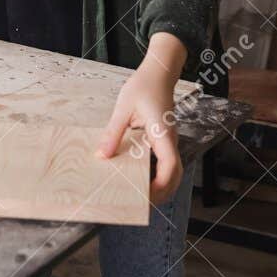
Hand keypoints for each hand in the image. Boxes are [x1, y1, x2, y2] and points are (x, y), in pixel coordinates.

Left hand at [97, 53, 182, 206]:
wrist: (159, 72)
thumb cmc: (144, 86)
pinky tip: (139, 178)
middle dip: (162, 193)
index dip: (161, 184)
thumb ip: (113, 133)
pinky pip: (163, 163)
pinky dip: (156, 175)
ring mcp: (167, 142)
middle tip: (141, 204)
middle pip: (174, 175)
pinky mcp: (162, 140)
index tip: (147, 195)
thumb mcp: (123, 108)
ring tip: (139, 196)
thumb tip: (102, 155)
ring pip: (170, 171)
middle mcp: (169, 141)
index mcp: (162, 134)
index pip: (170, 166)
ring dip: (160, 186)